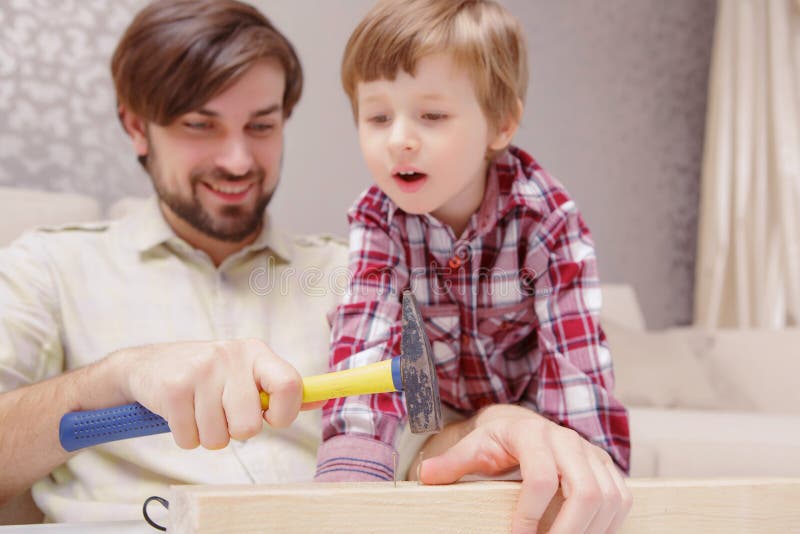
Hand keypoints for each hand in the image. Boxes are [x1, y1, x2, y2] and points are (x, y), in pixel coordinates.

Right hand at [112, 339, 305, 449]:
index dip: (284, 413)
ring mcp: (200, 371)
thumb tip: (322, 398)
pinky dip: (186, 436)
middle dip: (236, 431)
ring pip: (218, 438)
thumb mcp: (247, 372)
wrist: (148, 366)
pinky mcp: (173, 389)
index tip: (270, 419)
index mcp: (256, 352)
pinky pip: (190, 439)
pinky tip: (181, 414)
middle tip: (223, 413)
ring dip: (208, 435)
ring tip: (200, 411)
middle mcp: (230, 356)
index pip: (290, 385)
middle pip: (249, 426)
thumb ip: (281, 388)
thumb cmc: (209, 376)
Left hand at [419, 406, 631, 533]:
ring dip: (591, 532)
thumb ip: (453, 462)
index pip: (541, 477)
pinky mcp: (607, 467)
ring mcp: (591, 453)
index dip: (530, 513)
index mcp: (532, 434)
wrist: (524, 424)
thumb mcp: (474, 446)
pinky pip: (621, 498)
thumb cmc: (498, 440)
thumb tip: (425, 475)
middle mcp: (568, 440)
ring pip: (609, 497)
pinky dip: (608, 525)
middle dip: (569, 531)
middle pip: (585, 490)